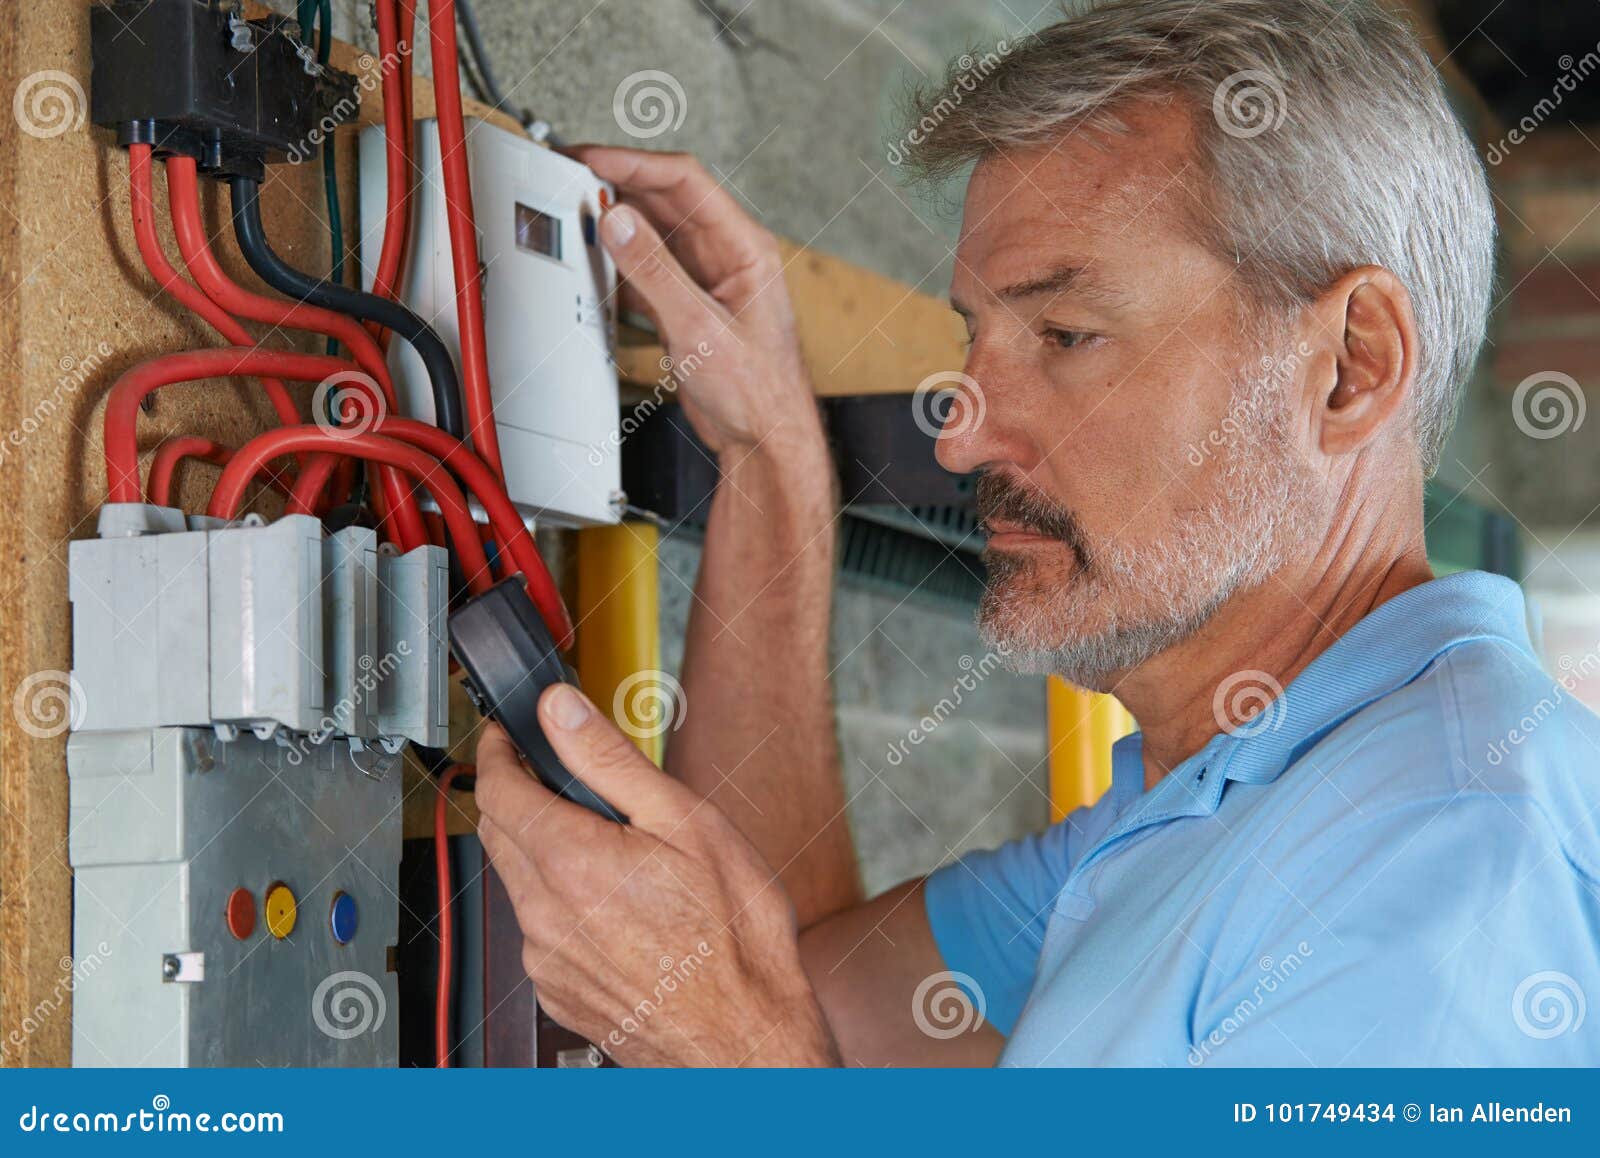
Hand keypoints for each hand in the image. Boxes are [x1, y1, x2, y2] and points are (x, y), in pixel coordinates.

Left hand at [473, 688, 839, 1066]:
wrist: (745, 1042)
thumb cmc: (733, 939)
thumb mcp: (686, 822)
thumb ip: (609, 760)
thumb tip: (560, 710)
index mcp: (568, 861)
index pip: (496, 788)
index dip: (497, 750)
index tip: (507, 733)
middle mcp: (543, 914)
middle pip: (497, 833)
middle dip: (514, 793)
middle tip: (551, 772)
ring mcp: (547, 960)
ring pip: (519, 883)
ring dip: (539, 849)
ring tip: (604, 841)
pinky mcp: (559, 992)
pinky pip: (541, 931)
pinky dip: (560, 902)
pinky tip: (615, 902)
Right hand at [569, 145, 823, 459]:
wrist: (765, 439)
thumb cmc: (758, 391)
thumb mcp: (700, 328)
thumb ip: (656, 272)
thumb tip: (620, 222)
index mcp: (744, 247)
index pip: (685, 180)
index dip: (634, 163)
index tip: (591, 159)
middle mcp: (727, 255)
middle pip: (665, 200)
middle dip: (618, 185)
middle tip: (571, 177)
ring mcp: (706, 279)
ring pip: (653, 234)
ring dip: (616, 225)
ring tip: (577, 215)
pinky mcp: (689, 305)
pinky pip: (648, 270)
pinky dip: (620, 264)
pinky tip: (597, 265)